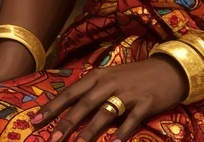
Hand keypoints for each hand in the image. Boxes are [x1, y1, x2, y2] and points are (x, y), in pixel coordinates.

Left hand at [32, 59, 185, 141]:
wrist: (167, 69)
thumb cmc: (133, 76)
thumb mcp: (108, 77)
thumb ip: (90, 90)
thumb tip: (69, 106)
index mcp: (96, 76)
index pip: (69, 93)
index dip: (52, 107)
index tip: (36, 121)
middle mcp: (109, 83)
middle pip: (83, 104)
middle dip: (66, 122)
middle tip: (52, 138)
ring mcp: (128, 93)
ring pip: (103, 113)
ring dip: (89, 132)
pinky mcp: (145, 103)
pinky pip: (131, 120)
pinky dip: (122, 132)